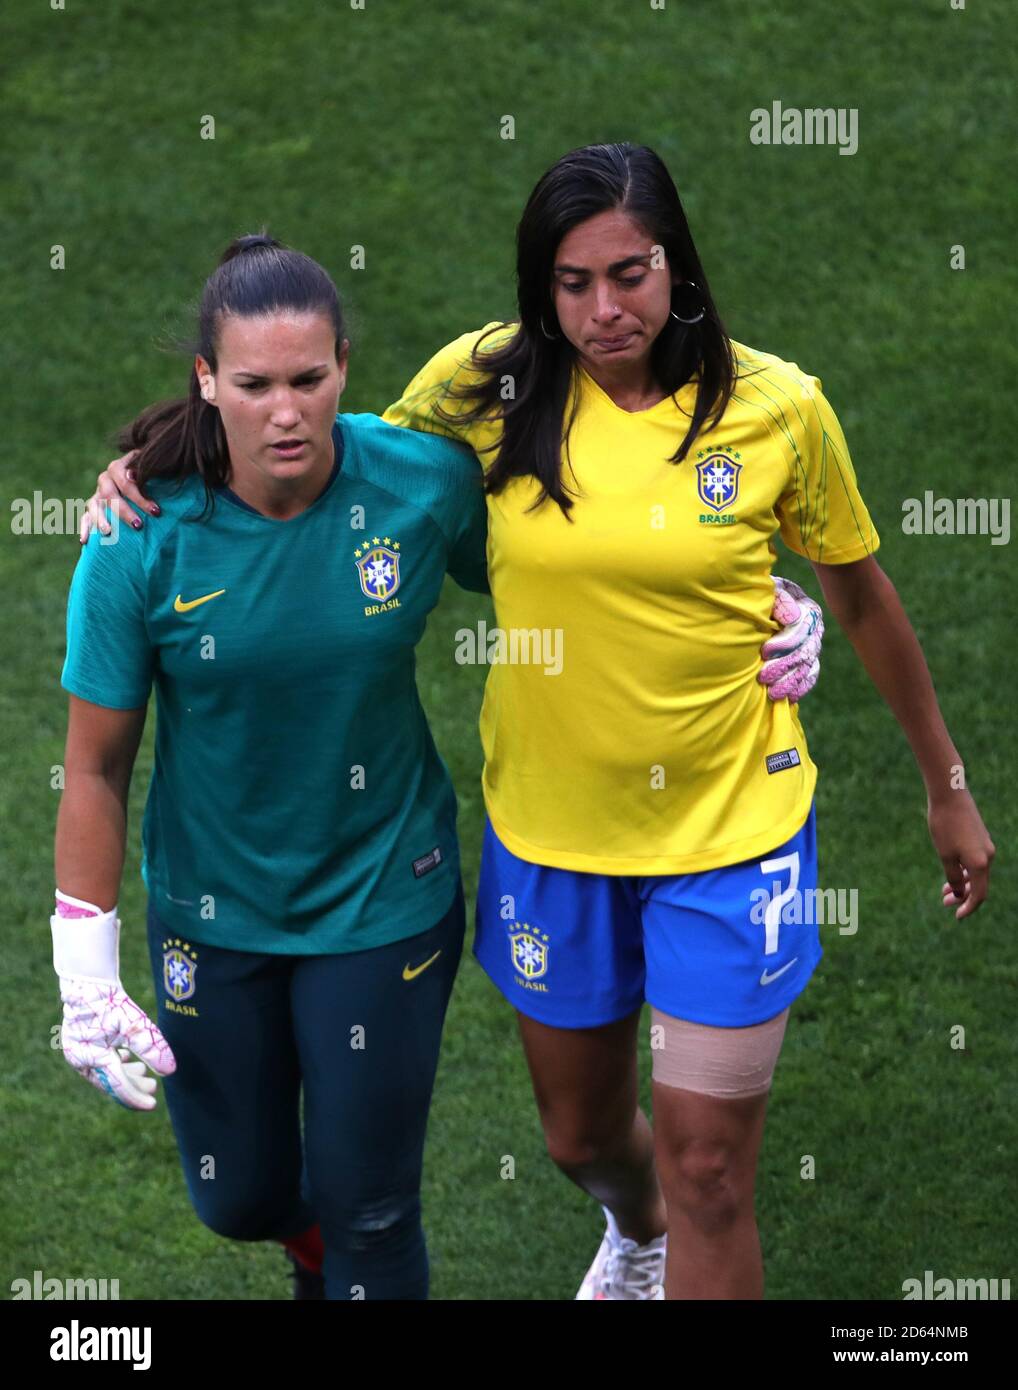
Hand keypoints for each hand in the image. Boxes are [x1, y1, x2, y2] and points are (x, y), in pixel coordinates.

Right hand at [52, 903, 175, 1109]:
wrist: (87, 980)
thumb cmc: (110, 1002)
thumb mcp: (135, 1025)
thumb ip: (151, 1048)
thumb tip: (169, 1072)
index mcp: (93, 1060)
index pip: (118, 1088)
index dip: (136, 1098)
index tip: (153, 1104)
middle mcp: (81, 1060)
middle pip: (110, 1083)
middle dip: (133, 1087)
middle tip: (153, 1088)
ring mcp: (77, 1052)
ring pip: (103, 1073)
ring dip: (125, 1075)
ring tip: (144, 1076)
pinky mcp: (78, 1042)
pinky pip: (97, 1062)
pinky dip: (114, 1064)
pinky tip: (127, 1060)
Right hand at [77, 450, 159, 542]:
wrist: (141, 479)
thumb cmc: (154, 477)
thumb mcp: (154, 471)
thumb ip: (148, 471)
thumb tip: (134, 475)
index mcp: (119, 468)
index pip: (125, 480)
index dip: (139, 496)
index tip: (156, 512)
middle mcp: (106, 480)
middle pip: (109, 494)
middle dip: (124, 511)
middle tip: (139, 526)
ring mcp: (97, 494)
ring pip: (94, 505)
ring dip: (100, 519)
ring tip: (108, 532)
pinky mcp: (92, 508)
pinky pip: (85, 518)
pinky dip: (84, 529)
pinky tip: (84, 542)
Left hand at [758, 576, 824, 702]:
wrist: (765, 605)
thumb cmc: (765, 596)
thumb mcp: (770, 591)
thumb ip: (779, 599)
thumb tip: (791, 617)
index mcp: (808, 610)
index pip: (801, 629)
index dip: (784, 642)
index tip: (764, 652)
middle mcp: (815, 629)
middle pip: (805, 652)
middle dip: (784, 666)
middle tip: (763, 677)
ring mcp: (813, 646)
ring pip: (807, 668)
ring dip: (790, 682)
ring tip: (772, 694)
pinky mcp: (809, 661)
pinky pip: (810, 677)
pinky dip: (800, 688)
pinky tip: (789, 698)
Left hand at [929, 791, 994, 919]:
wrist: (949, 795)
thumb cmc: (944, 825)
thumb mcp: (945, 855)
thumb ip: (954, 877)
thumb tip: (960, 894)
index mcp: (981, 863)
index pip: (979, 894)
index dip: (968, 907)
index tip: (957, 916)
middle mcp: (988, 855)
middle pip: (979, 884)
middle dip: (962, 896)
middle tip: (943, 902)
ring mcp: (985, 846)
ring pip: (976, 872)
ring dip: (962, 883)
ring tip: (944, 890)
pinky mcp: (980, 837)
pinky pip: (975, 861)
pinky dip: (964, 870)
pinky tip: (951, 870)